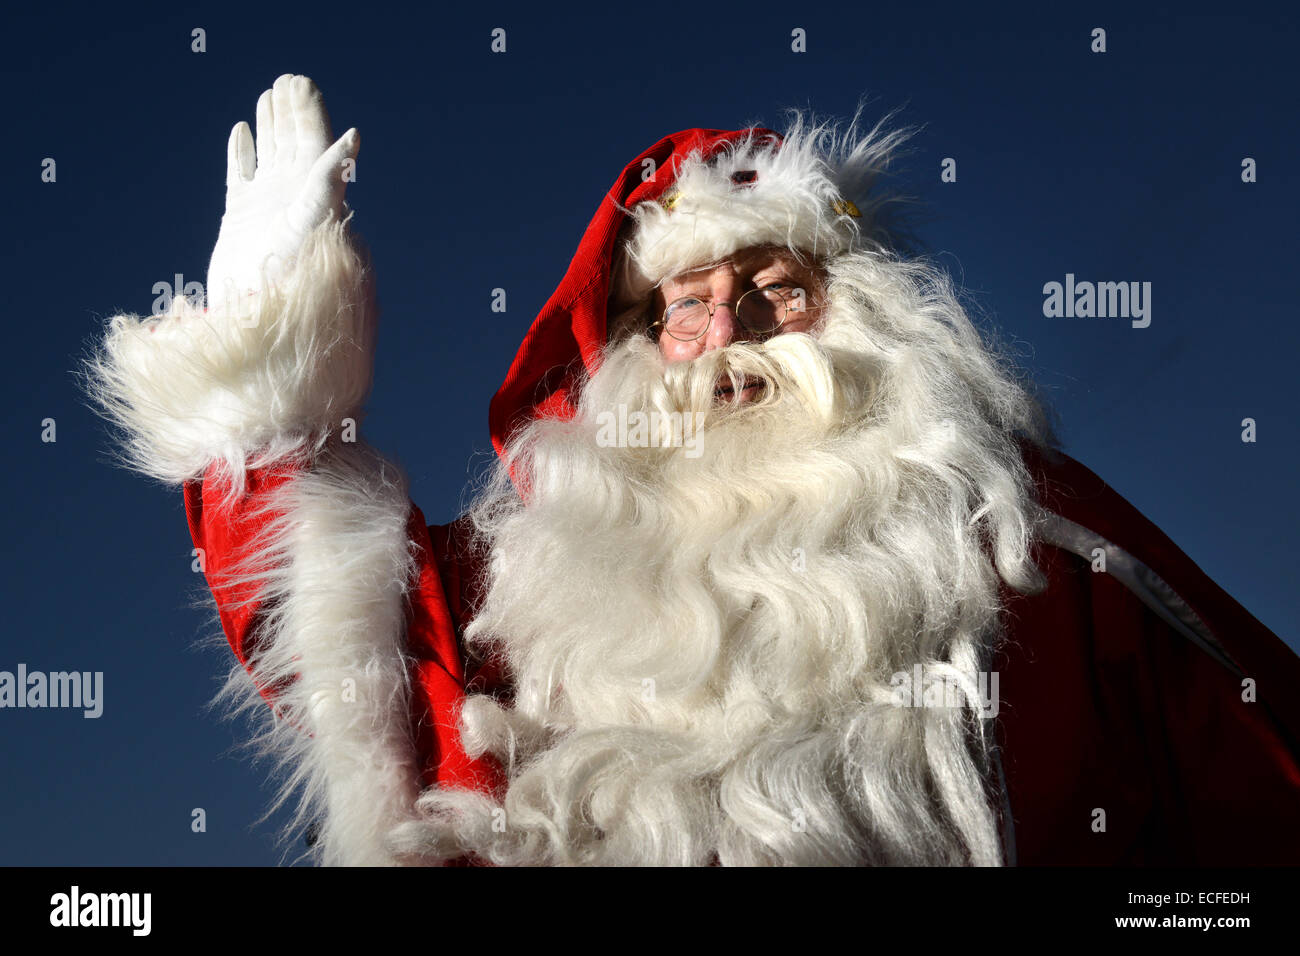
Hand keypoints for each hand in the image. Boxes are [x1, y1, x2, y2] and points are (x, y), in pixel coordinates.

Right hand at [206, 74, 359, 308]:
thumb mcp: (318, 211)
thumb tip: (354, 135)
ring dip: (268, 125)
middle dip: (289, 111)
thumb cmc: (297, 263)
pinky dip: (240, 151)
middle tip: (286, 81)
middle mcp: (291, 192)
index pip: (314, 138)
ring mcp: (265, 202)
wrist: (262, 304)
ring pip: (267, 153)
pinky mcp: (238, 214)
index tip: (300, 81)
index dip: (308, 109)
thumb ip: (332, 173)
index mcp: (314, 188)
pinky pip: (240, 173)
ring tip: (268, 97)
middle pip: (291, 140)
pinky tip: (241, 131)